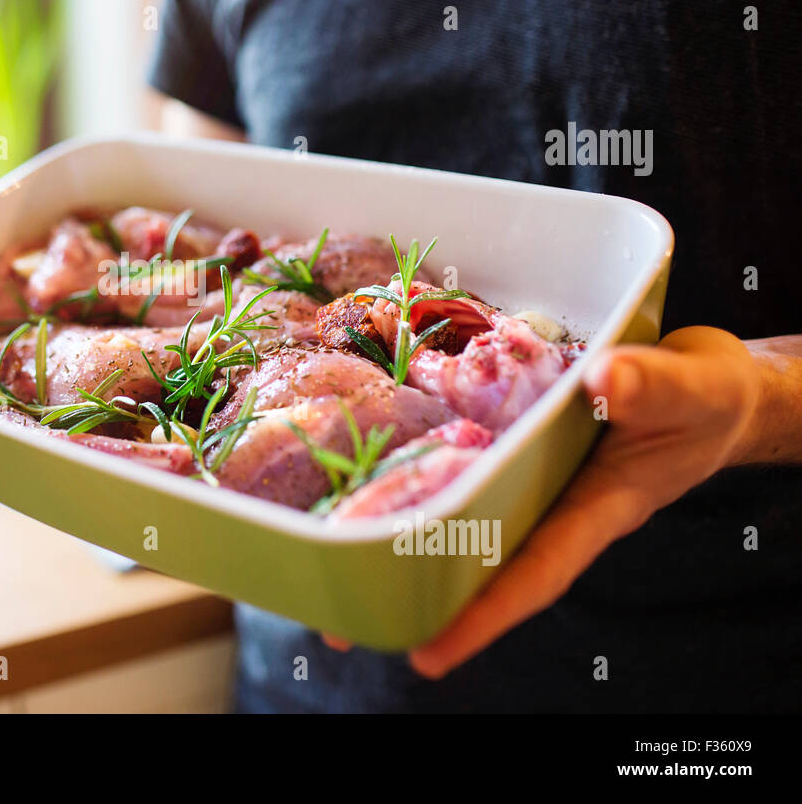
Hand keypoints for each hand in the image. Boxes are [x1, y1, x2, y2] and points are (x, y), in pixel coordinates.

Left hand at [324, 326, 762, 671]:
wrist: (702, 384)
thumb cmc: (706, 402)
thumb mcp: (692, 392)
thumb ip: (654, 389)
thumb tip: (607, 379)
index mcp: (594, 511)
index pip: (534, 573)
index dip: (483, 615)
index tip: (428, 652)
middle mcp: (547, 504)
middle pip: (474, 560)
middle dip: (410, 592)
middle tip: (337, 627)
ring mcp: (524, 478)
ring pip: (456, 517)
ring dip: (394, 535)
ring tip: (325, 561)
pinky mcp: (507, 444)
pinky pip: (457, 464)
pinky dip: (416, 472)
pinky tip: (361, 475)